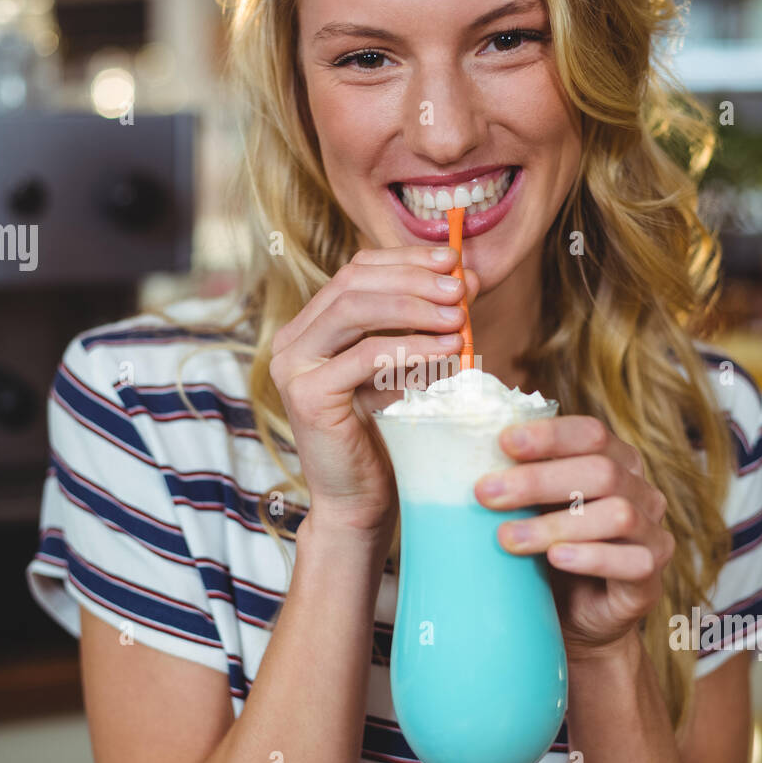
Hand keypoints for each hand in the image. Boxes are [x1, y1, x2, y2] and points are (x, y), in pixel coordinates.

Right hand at [269, 245, 479, 537]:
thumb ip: (423, 327)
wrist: (361, 503)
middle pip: (353, 282)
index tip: (455, 259)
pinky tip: (448, 350)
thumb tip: (468, 279)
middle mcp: (292, 340)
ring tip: (460, 315)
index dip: (406, 259)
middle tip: (462, 286)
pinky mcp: (306, 395)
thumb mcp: (406, 369)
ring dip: (413, 306)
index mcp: (312, 326)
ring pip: (354, 309)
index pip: (358, 270)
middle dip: (414, 278)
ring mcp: (293, 366)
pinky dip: (410, 347)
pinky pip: (364, 355)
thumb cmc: (387, 438)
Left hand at [473, 416, 673, 658]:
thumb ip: (516, 483)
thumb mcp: (532, 511)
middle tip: (486, 494)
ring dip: (555, 524)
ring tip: (508, 538)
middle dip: (538, 481)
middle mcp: (641, 492)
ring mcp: (652, 535)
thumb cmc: (549, 551)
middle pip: (600, 472)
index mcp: (616, 462)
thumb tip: (457, 458)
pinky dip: (591, 557)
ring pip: (617, 515)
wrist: (575, 618)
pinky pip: (632, 562)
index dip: (549, 435)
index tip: (503, 442)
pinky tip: (555, 558)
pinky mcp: (650, 579)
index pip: (592, 434)